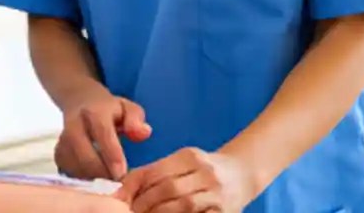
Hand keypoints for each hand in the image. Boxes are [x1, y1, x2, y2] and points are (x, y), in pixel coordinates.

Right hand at [55, 88, 151, 180]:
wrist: (79, 100)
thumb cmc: (110, 110)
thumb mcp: (128, 108)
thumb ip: (136, 120)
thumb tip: (143, 133)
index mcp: (95, 111)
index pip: (102, 133)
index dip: (112, 154)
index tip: (121, 174)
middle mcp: (74, 122)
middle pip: (82, 151)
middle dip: (100, 171)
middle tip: (116, 183)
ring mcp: (62, 137)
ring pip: (71, 162)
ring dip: (89, 176)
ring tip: (106, 182)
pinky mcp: (57, 150)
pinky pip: (64, 167)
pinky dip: (78, 176)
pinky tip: (91, 178)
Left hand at [116, 147, 255, 212]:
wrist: (243, 172)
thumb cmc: (204, 168)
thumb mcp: (183, 161)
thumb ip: (157, 171)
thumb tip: (124, 187)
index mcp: (191, 156)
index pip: (157, 171)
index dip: (135, 185)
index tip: (120, 196)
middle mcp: (206, 173)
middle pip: (168, 189)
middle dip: (145, 202)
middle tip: (130, 211)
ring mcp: (217, 194)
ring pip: (182, 206)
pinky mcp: (225, 212)